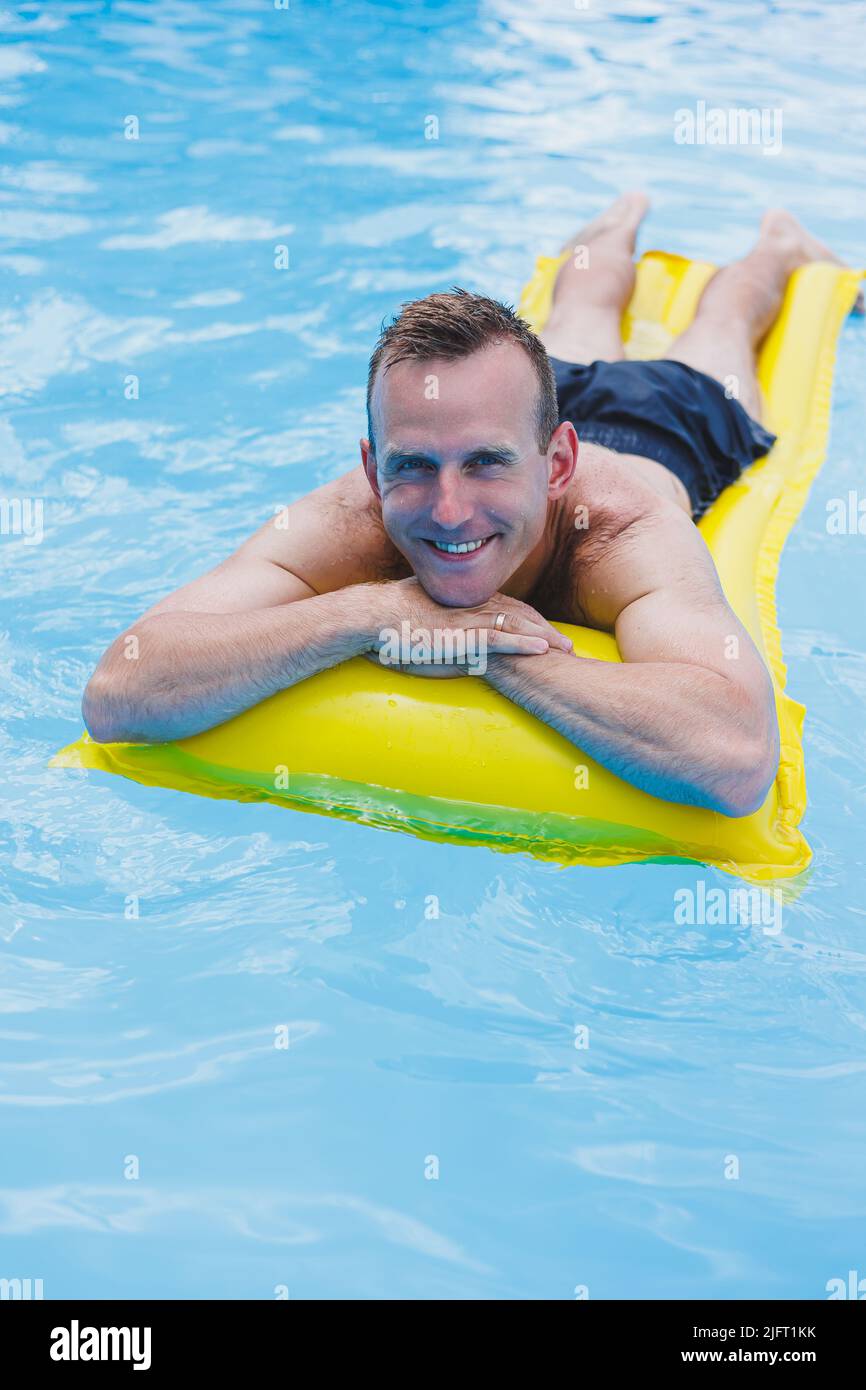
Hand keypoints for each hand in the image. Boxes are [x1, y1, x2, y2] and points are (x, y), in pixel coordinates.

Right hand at [366, 576, 573, 675]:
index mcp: (463, 602)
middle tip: (569, 645)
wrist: (370, 618)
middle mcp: (470, 606)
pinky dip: (522, 642)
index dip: (530, 621)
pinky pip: (498, 637)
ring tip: (567, 650)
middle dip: (545, 629)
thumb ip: (446, 632)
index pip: (506, 608)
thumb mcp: (423, 625)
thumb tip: (460, 647)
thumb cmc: (390, 623)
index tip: (547, 633)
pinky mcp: (459, 633)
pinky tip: (542, 650)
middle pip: (519, 614)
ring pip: (516, 624)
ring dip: (544, 637)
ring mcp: (466, 618)